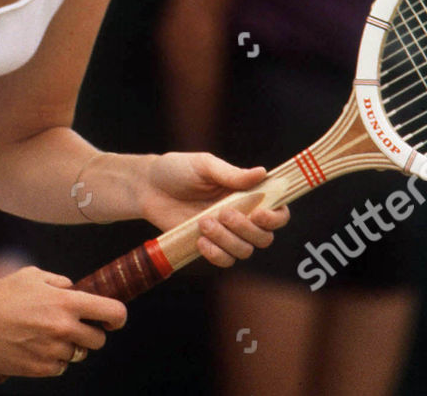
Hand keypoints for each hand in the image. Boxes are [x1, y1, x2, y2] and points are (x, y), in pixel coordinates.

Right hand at [0, 265, 125, 376]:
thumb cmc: (2, 294)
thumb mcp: (33, 276)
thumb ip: (60, 283)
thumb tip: (76, 290)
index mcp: (67, 303)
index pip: (113, 313)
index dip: (117, 317)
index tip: (112, 320)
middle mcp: (65, 328)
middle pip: (99, 340)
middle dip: (90, 333)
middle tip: (71, 327)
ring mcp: (54, 351)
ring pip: (78, 354)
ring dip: (69, 347)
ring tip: (46, 336)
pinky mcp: (41, 368)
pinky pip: (60, 367)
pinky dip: (53, 360)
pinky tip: (36, 347)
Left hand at [138, 152, 288, 266]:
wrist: (148, 187)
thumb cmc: (178, 170)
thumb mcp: (204, 165)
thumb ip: (232, 174)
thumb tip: (263, 173)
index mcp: (247, 193)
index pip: (278, 210)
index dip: (276, 217)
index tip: (259, 213)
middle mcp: (242, 215)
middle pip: (264, 237)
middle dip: (247, 229)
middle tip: (223, 213)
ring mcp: (226, 233)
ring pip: (245, 250)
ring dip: (227, 240)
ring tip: (203, 222)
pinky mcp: (209, 246)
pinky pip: (225, 261)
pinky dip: (216, 254)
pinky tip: (200, 240)